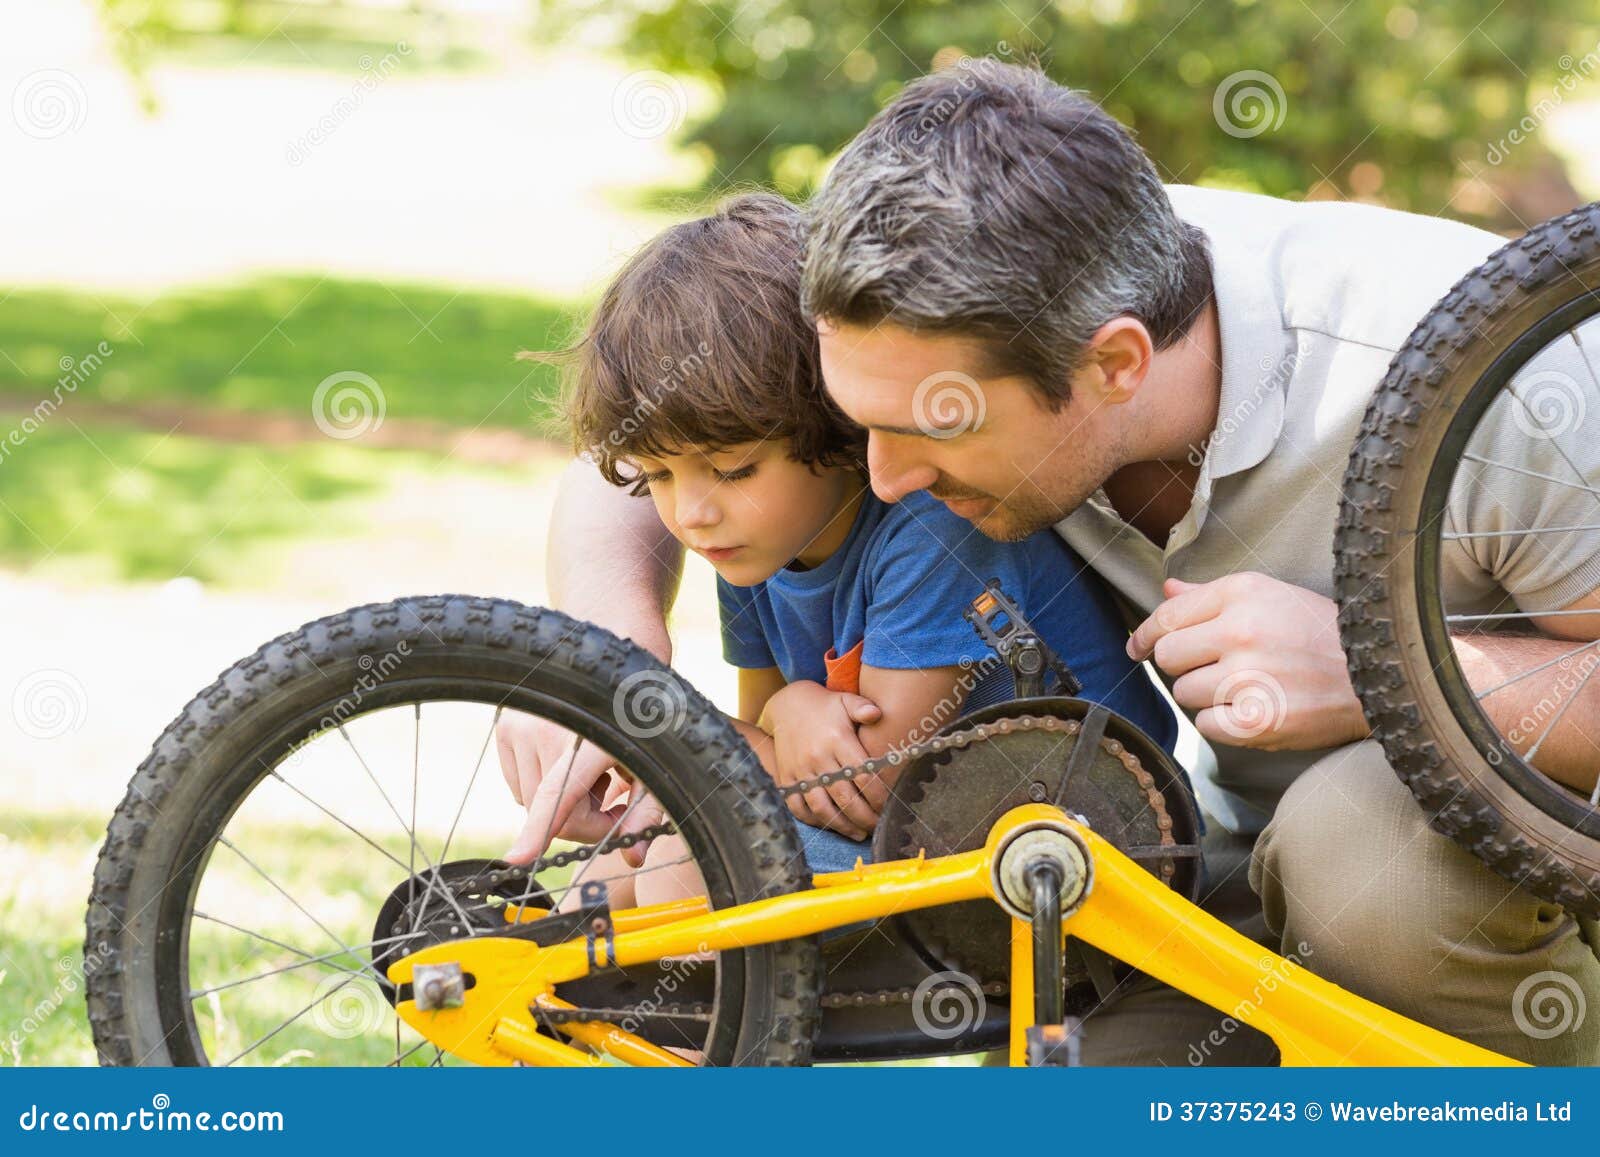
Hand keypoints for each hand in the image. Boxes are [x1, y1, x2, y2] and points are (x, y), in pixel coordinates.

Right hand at [497, 710, 658, 865]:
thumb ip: (645, 814)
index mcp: (589, 738)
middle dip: (584, 821)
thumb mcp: (653, 767)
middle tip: (613, 802)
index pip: (558, 791)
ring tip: (592, 773)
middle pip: (551, 811)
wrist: (614, 680)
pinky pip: (517, 786)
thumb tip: (633, 860)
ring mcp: (521, 725)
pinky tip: (567, 763)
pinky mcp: (505, 727)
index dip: (539, 829)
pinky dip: (541, 788)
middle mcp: (548, 727)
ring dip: (562, 805)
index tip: (517, 859)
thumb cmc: (640, 724)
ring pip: (530, 803)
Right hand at [757, 680, 884, 839]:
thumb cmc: (825, 707)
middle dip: (864, 817)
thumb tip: (878, 713)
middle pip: (845, 797)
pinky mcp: (786, 778)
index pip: (863, 775)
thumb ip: (863, 707)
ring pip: (822, 807)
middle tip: (878, 826)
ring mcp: (800, 771)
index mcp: (837, 740)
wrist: (786, 706)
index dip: (877, 796)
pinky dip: (814, 820)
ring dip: (842, 825)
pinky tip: (831, 825)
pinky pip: (798, 807)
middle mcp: (817, 758)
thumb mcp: (845, 701)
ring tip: (858, 833)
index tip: (888, 807)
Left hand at [1127, 573, 1370, 750]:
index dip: (1145, 635)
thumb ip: (1210, 596)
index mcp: (1240, 594)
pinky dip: (1223, 724)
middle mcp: (1241, 631)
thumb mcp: (1270, 596)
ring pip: (1185, 693)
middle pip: (1168, 657)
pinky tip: (1252, 711)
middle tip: (1215, 668)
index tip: (1137, 647)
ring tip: (1244, 688)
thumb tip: (1166, 590)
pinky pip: (1207, 726)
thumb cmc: (1321, 633)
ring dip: (1206, 697)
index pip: (1166, 616)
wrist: (1380, 673)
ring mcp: (1248, 677)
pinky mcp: (1257, 720)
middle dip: (1184, 666)